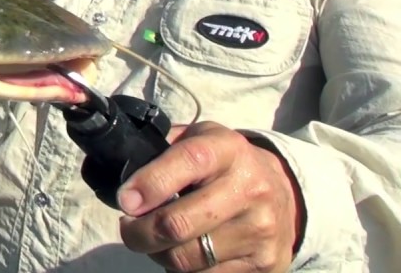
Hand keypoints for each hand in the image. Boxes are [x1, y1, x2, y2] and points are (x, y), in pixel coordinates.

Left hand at [117, 121, 303, 271]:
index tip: (125, 201)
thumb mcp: (198, 140)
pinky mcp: (264, 263)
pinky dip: (182, 269)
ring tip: (153, 240)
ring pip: (186, 258)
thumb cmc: (223, 165)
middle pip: (178, 224)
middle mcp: (249, 188)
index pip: (187, 163)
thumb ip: (162, 148)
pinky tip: (181, 252)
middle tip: (128, 227)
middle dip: (139, 232)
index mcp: (228, 149)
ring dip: (157, 253)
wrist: (283, 191)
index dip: (149, 184)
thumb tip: (118, 170)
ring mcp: (260, 230)